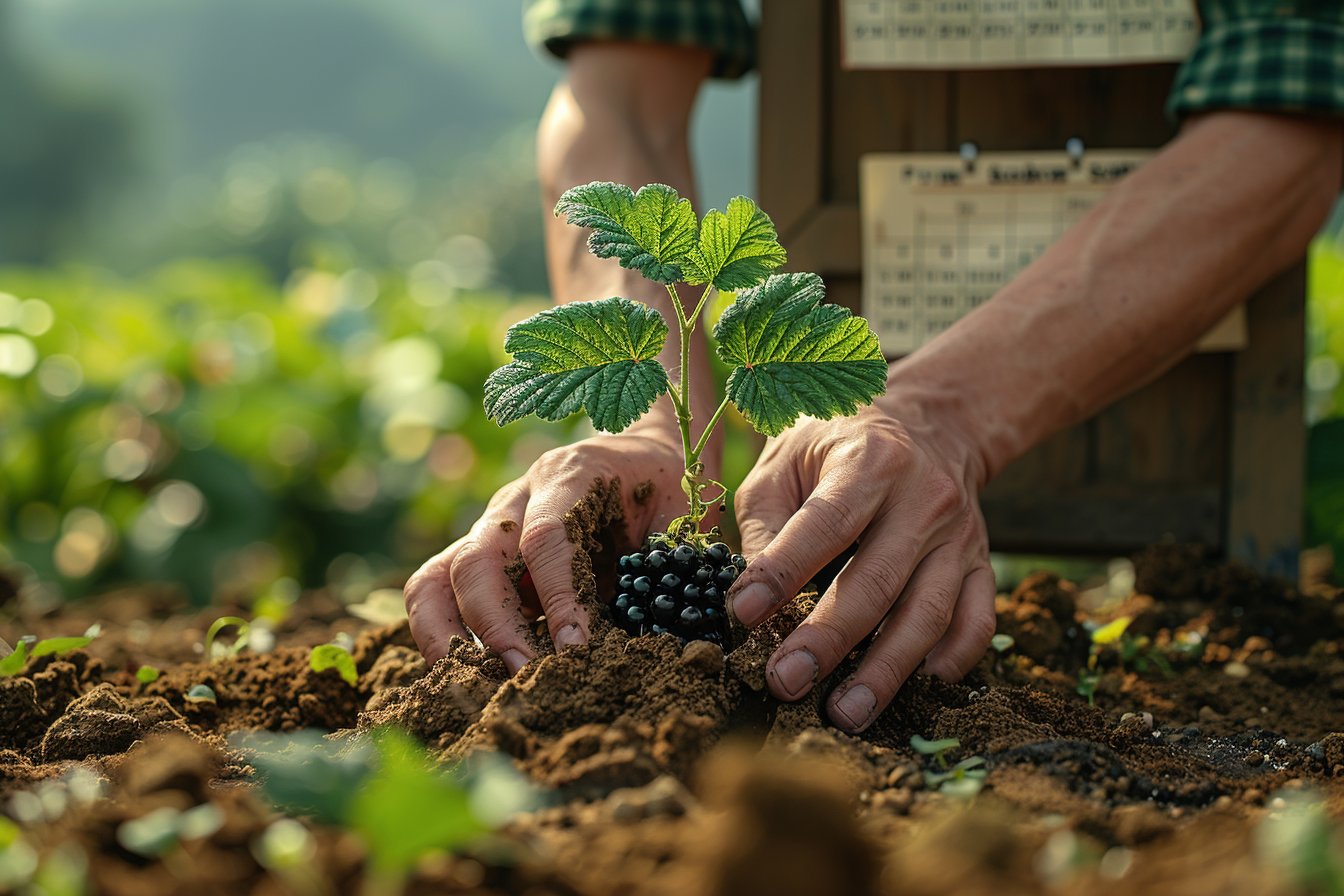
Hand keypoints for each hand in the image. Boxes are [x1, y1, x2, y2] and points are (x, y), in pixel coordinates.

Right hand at [404, 423, 694, 671]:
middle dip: (497, 624)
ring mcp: (491, 525)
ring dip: (450, 635)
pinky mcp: (479, 553)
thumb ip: (671, 564)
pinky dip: (437, 632)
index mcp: (571, 476)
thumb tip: (668, 634)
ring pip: (439, 574)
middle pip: (479, 557)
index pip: (545, 536)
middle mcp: (518, 497)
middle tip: (526, 675)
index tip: (574, 648)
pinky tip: (461, 675)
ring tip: (476, 685)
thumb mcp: (680, 517)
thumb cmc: (667, 490)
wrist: (648, 455)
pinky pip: (433, 588)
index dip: (556, 596)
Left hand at [727, 400, 995, 733]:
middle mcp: (923, 499)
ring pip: (929, 612)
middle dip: (830, 640)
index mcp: (870, 461)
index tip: (743, 616)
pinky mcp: (981, 563)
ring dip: (887, 670)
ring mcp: (960, 536)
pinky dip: (952, 659)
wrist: (930, 423)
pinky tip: (918, 687)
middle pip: (877, 581)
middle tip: (786, 683)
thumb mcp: (789, 456)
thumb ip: (766, 521)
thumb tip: (749, 599)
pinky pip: (976, 620)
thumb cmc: (839, 445)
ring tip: (845, 713)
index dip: (784, 572)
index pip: (825, 524)